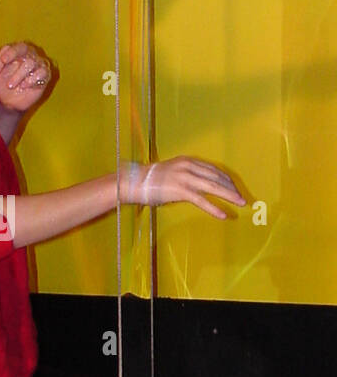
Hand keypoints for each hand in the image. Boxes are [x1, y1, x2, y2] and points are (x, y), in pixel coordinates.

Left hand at [0, 42, 51, 111]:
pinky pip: (42, 72)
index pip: (10, 47)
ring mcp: (37, 64)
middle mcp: (27, 54)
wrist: (7, 102)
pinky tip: (23, 86)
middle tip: (0, 72)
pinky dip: (31, 80)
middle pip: (23, 47)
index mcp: (13, 51)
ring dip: (18, 75)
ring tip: (10, 86)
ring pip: (30, 62)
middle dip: (12, 57)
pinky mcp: (44, 75)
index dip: (1, 57)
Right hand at [120, 157, 246, 218]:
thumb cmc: (152, 180)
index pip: (214, 169)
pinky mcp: (180, 190)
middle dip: (232, 188)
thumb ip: (187, 174)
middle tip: (242, 198)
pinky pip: (202, 200)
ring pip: (213, 187)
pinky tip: (223, 215)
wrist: (135, 182)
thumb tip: (200, 184)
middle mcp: (189, 167)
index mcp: (188, 161)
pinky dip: (214, 208)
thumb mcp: (173, 171)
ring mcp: (185, 178)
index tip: (235, 188)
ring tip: (240, 204)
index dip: (227, 180)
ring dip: (229, 196)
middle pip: (217, 177)